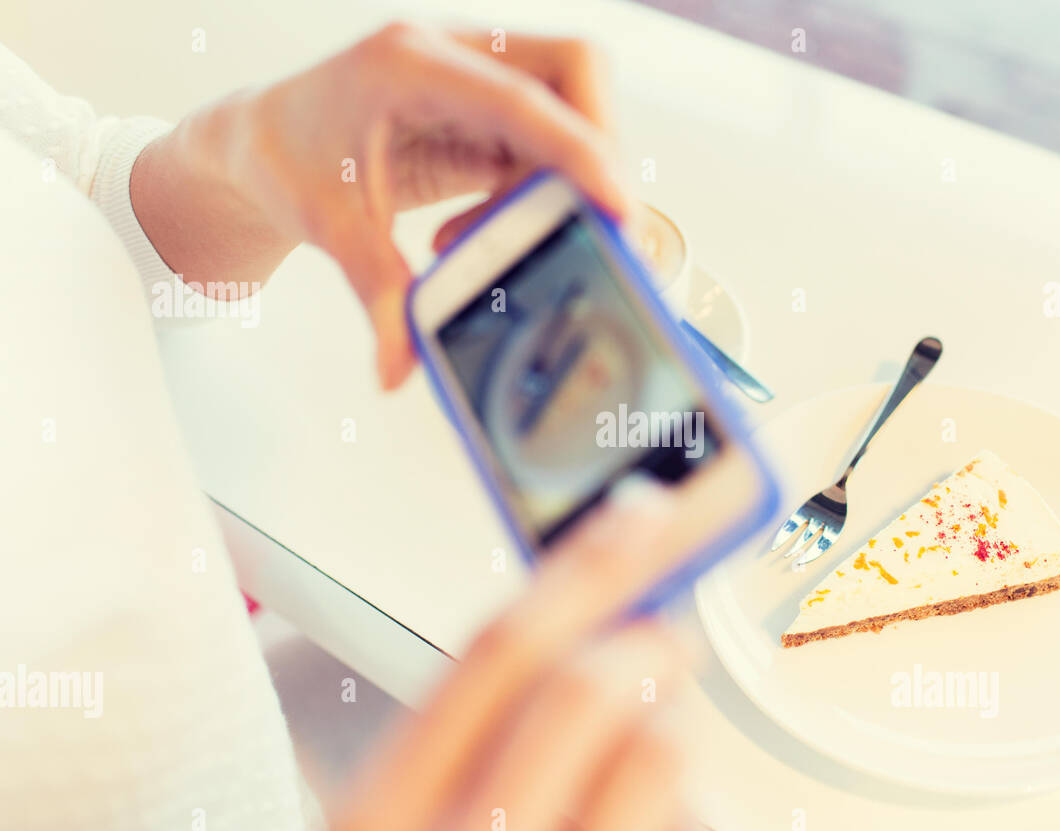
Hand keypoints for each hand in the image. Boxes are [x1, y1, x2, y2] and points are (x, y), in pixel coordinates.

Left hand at [133, 23, 631, 387]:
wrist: (259, 141)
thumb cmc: (283, 159)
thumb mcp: (330, 230)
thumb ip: (378, 295)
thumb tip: (401, 367)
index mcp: (406, 64)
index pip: (521, 100)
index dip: (581, 151)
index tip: (620, 206)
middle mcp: (450, 53)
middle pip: (572, 70)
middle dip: (600, 145)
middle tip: (602, 220)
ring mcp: (473, 74)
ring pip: (567, 105)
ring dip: (563, 177)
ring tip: (504, 238)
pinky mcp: (483, 106)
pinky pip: (540, 140)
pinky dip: (531, 190)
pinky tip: (473, 229)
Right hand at [329, 489, 717, 830]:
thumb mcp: (406, 825)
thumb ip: (475, 729)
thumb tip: (592, 617)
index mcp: (378, 819)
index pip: (496, 650)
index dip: (585, 566)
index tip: (643, 514)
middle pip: (588, 689)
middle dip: (645, 639)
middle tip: (666, 632)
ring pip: (660, 753)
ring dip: (672, 728)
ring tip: (651, 746)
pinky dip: (688, 819)